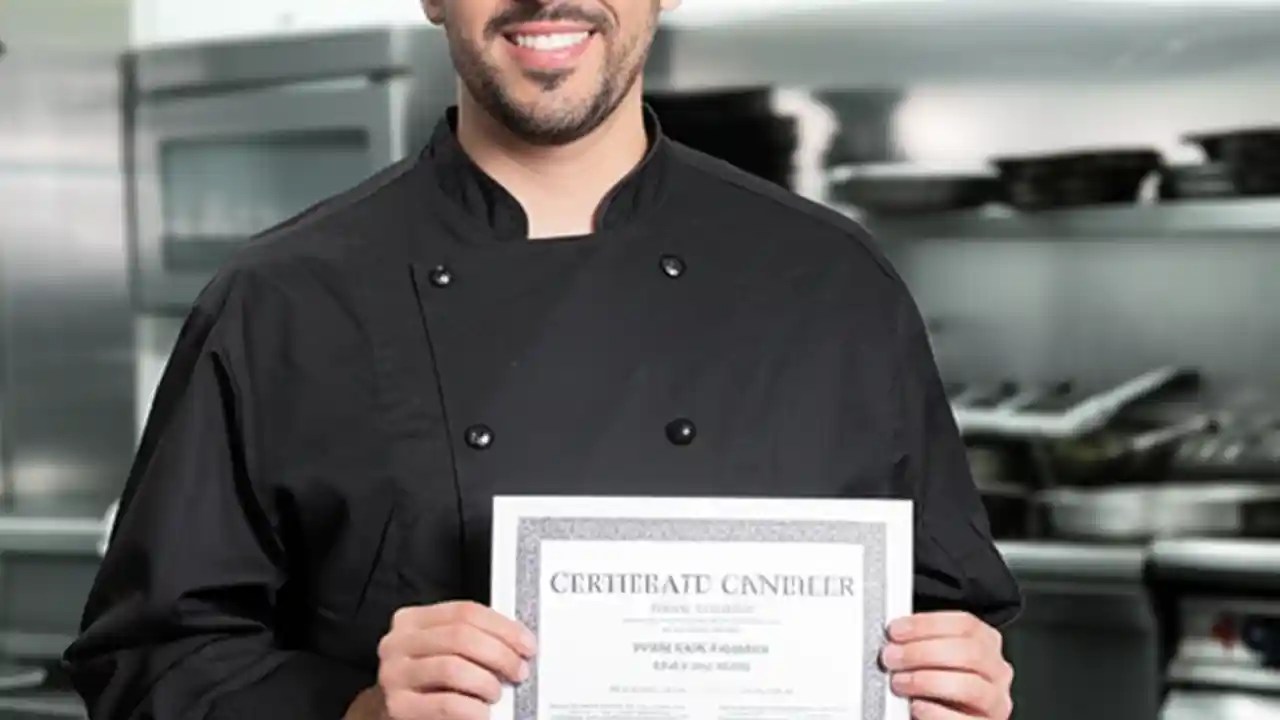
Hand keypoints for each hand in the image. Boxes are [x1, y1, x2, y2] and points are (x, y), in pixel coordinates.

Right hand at [359, 600, 536, 719]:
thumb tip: (516, 643)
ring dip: (486, 681)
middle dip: (500, 654)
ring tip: (496, 692)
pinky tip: (482, 712)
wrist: (386, 713)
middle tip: (519, 670)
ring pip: (453, 668)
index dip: (503, 627)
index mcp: (411, 620)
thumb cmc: (424, 681)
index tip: (526, 644)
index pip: (465, 612)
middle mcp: (398, 643)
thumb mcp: (440, 650)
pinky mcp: (398, 706)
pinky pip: (446, 703)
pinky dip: (473, 709)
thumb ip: (469, 639)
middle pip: (461, 636)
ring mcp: (394, 675)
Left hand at [880, 612, 1012, 719]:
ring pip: (969, 686)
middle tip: (892, 657)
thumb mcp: (935, 657)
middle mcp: (996, 671)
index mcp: (986, 644)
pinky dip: (936, 713)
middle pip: (969, 652)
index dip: (927, 624)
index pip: (965, 625)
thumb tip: (896, 634)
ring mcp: (995, 701)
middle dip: (923, 652)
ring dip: (927, 681)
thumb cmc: (937, 686)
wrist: (937, 716)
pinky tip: (916, 706)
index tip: (896, 630)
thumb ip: (922, 642)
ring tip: (900, 682)